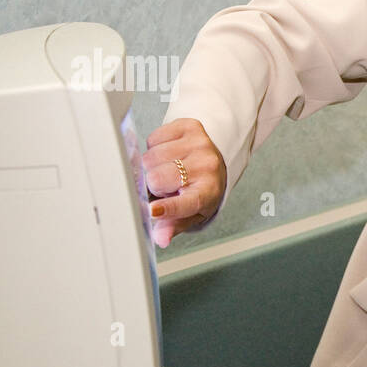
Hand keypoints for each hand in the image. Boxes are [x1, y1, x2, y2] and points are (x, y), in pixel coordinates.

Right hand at [142, 118, 226, 247]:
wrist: (215, 158)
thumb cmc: (199, 188)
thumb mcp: (191, 212)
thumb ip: (173, 225)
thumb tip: (160, 239)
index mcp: (207, 194)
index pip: (185, 203)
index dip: (168, 208)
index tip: (152, 211)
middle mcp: (207, 167)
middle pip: (156, 178)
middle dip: (153, 184)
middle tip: (164, 185)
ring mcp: (200, 144)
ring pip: (150, 157)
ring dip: (152, 165)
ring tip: (167, 168)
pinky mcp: (190, 126)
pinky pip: (153, 138)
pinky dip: (155, 147)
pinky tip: (168, 153)